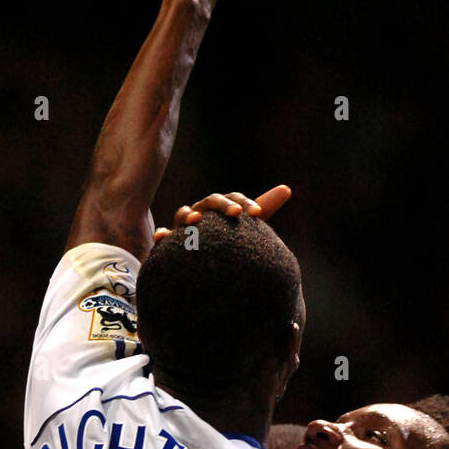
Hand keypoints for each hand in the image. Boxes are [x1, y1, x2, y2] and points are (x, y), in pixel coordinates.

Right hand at [154, 185, 291, 239]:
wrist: (203, 261)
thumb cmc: (226, 238)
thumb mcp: (247, 225)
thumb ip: (264, 207)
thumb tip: (287, 187)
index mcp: (222, 208)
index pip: (234, 199)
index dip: (244, 203)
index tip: (257, 214)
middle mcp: (203, 212)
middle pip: (211, 201)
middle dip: (223, 206)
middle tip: (237, 214)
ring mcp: (184, 225)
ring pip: (184, 214)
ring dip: (189, 214)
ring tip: (196, 221)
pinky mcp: (171, 241)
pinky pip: (164, 237)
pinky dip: (162, 235)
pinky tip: (161, 237)